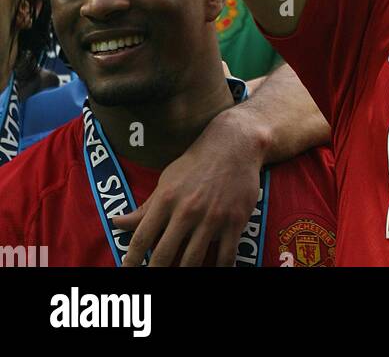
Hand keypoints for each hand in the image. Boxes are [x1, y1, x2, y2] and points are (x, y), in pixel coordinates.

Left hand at [117, 106, 265, 266]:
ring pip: (192, 261)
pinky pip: (225, 257)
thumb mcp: (166, 181)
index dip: (130, 260)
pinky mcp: (234, 221)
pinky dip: (218, 270)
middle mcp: (187, 210)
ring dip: (183, 275)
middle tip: (150, 283)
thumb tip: (115, 223)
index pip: (141, 238)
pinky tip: (211, 273)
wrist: (234, 144)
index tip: (125, 272)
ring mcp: (212, 217)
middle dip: (154, 273)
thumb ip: (144, 208)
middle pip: (163, 255)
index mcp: (166, 200)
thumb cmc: (195, 164)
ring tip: (177, 280)